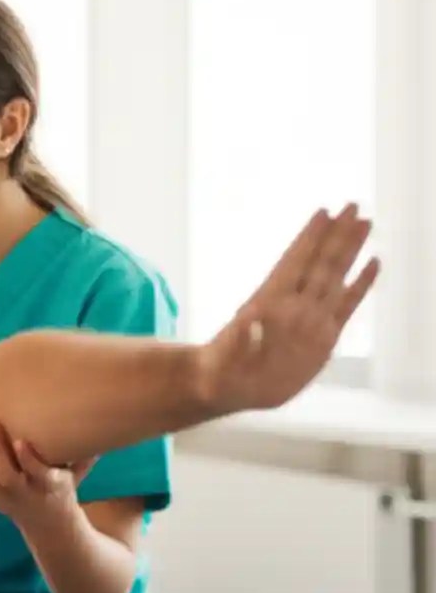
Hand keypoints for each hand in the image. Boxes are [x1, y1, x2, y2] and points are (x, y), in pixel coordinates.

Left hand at [0, 420, 96, 530]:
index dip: (28, 459)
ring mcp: (8, 501)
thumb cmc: (63, 490)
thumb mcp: (76, 476)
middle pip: (6, 476)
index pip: (38, 474)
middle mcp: (27, 495)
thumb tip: (100, 427)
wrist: (49, 526)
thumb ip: (82, 455)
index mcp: (50, 487)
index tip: (20, 440)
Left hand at [201, 203, 379, 413]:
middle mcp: (293, 305)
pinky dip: (360, 285)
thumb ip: (240, 342)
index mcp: (270, 304)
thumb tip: (250, 321)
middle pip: (320, 262)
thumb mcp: (224, 358)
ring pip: (334, 276)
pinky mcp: (323, 336)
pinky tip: (373, 264)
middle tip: (354, 205)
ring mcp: (309, 318)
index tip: (323, 212)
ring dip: (349, 249)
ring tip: (364, 223)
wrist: (228, 387)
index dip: (308, 238)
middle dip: (337, 234)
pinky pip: (347, 305)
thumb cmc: (219, 371)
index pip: (294, 263)